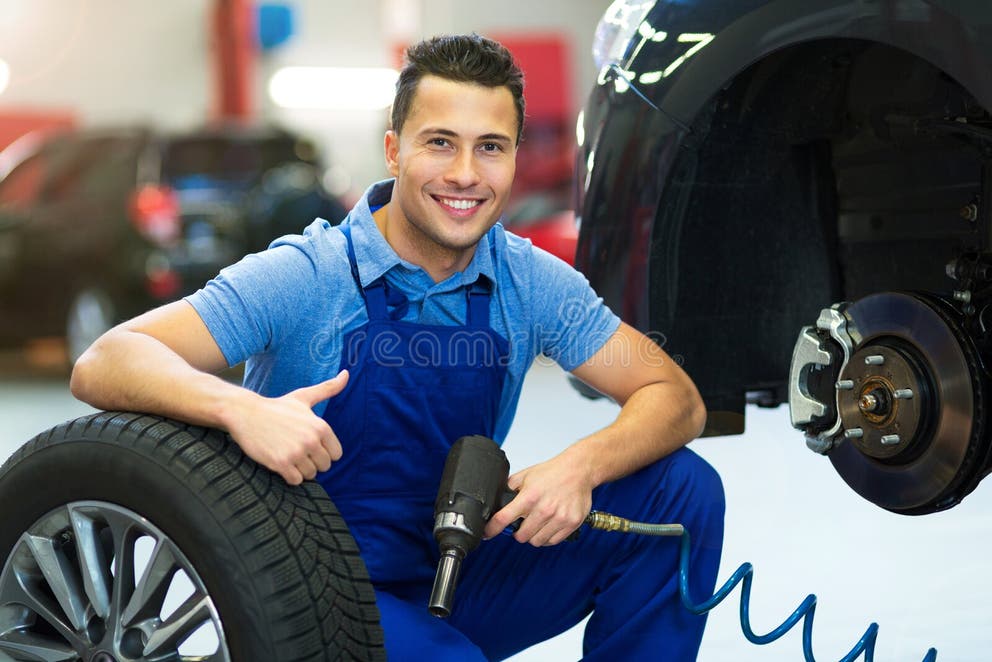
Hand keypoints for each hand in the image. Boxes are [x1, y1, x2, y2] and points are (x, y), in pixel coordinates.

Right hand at [223, 370, 348, 484]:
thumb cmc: (277, 407)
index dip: (324, 452)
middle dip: (312, 462)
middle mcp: (311, 440)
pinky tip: (281, 463)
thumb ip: (328, 388)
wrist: (245, 413)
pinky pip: (296, 480)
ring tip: (288, 455)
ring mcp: (296, 452)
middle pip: (324, 466)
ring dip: (300, 470)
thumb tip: (347, 374)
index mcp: (321, 426)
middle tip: (297, 451)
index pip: (336, 454)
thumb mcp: (304, 396)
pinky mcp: (281, 463)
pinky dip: (290, 476)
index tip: (310, 446)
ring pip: (310, 474)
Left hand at [483, 451, 594, 546]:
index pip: (503, 519)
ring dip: (533, 536)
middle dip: (518, 532)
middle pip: (521, 536)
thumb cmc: (553, 472)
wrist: (579, 470)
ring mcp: (559, 518)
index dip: (491, 529)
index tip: (487, 533)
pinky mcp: (571, 523)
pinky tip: (548, 526)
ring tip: (536, 524)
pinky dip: (547, 537)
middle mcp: (544, 509)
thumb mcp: (526, 475)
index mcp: (529, 496)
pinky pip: (552, 541)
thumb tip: (497, 500)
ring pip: (536, 541)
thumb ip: (510, 488)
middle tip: (521, 524)